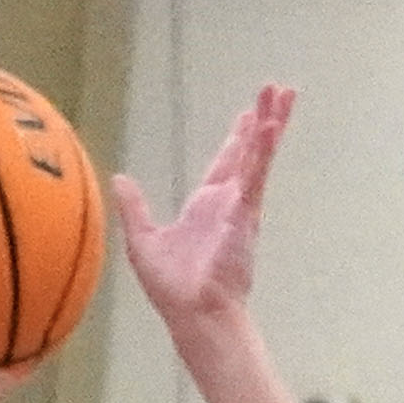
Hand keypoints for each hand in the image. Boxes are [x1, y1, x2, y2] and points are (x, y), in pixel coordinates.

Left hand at [111, 85, 293, 340]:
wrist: (192, 312)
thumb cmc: (172, 288)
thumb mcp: (142, 240)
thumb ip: (134, 208)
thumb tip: (119, 179)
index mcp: (206, 207)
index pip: (225, 165)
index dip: (237, 140)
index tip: (249, 116)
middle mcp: (228, 203)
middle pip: (249, 152)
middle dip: (262, 121)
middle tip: (275, 90)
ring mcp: (240, 207)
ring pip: (259, 156)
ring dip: (271, 123)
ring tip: (284, 93)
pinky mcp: (245, 214)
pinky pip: (256, 176)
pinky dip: (264, 151)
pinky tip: (272, 126)